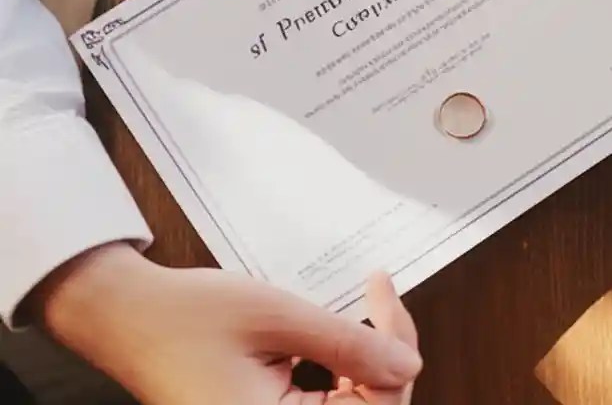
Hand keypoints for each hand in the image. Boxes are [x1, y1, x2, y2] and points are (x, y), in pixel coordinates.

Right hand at [32, 244, 420, 404]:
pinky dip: (340, 372)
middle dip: (384, 356)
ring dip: (366, 364)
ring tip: (366, 308)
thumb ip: (351, 345)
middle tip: (380, 298)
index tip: (384, 297)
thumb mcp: (279, 317)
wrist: (124, 315)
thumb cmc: (183, 317)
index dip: (394, 354)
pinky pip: (323, 404)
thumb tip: (407, 364)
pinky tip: (340, 337)